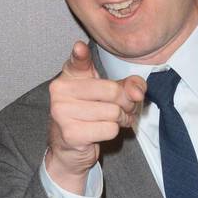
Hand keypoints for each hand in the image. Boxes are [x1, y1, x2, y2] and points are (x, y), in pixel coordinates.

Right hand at [46, 40, 147, 191]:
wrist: (69, 149)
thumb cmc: (89, 116)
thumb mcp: (108, 94)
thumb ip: (127, 86)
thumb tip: (137, 92)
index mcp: (69, 76)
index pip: (77, 61)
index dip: (80, 54)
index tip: (80, 48)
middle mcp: (60, 91)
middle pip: (112, 92)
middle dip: (126, 104)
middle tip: (123, 110)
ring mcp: (62, 113)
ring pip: (113, 113)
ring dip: (121, 120)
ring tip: (113, 121)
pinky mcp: (71, 134)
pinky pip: (109, 129)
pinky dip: (113, 132)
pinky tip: (103, 132)